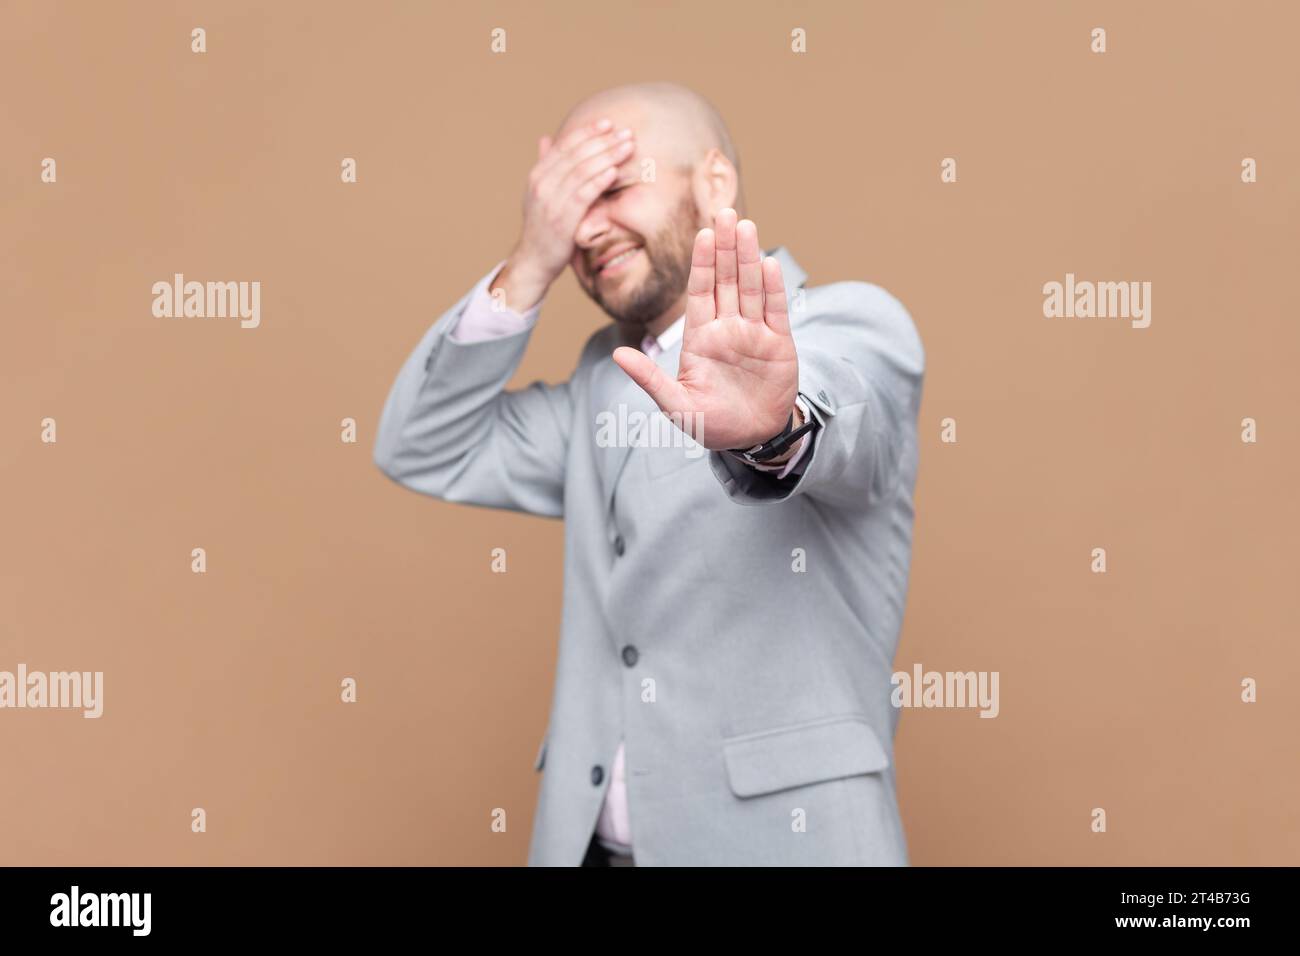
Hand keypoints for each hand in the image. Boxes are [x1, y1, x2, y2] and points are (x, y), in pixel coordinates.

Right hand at [492, 118, 635, 311]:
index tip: (609, 123)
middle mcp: (542, 184)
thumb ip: (546, 166)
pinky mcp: (562, 219)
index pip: (565, 145)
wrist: (534, 260)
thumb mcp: (539, 193)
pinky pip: (583, 194)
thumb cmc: (543, 226)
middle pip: (577, 154)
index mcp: (538, 174)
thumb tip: (546, 139)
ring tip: (627, 147)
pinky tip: (614, 171)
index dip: (588, 132)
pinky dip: (599, 180)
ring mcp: (551, 201)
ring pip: (582, 170)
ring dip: (608, 156)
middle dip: (604, 141)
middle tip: (626, 133)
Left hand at [611, 208, 798, 449]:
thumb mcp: (676, 406)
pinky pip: (775, 311)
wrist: (752, 439)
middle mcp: (728, 328)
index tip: (701, 233)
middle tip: (725, 212)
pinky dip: (773, 288)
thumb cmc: (711, 424)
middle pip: (727, 280)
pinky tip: (768, 263)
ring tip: (746, 226)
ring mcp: (754, 334)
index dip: (701, 263)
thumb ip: (650, 379)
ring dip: (748, 257)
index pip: (700, 292)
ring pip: (751, 288)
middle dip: (725, 247)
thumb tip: (618, 356)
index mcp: (701, 338)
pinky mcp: (779, 344)